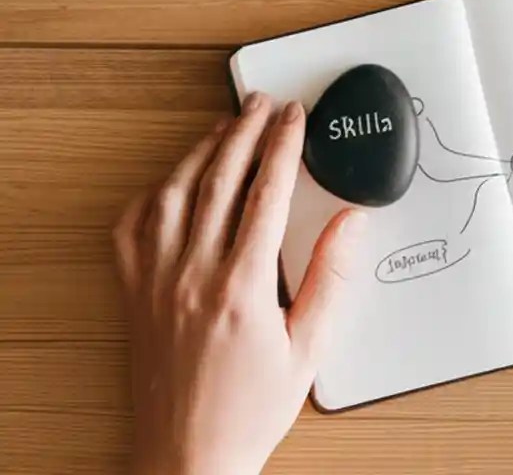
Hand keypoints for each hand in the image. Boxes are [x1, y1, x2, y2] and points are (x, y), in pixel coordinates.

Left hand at [111, 94, 366, 474]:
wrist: (188, 456)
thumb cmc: (249, 411)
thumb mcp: (310, 348)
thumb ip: (332, 278)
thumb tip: (349, 223)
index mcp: (242, 288)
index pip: (266, 194)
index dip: (283, 146)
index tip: (295, 118)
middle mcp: (192, 276)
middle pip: (219, 180)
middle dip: (245, 131)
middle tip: (262, 103)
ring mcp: (156, 282)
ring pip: (174, 194)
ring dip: (201, 151)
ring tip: (225, 125)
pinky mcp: (133, 295)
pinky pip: (133, 228)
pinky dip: (154, 193)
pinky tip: (173, 180)